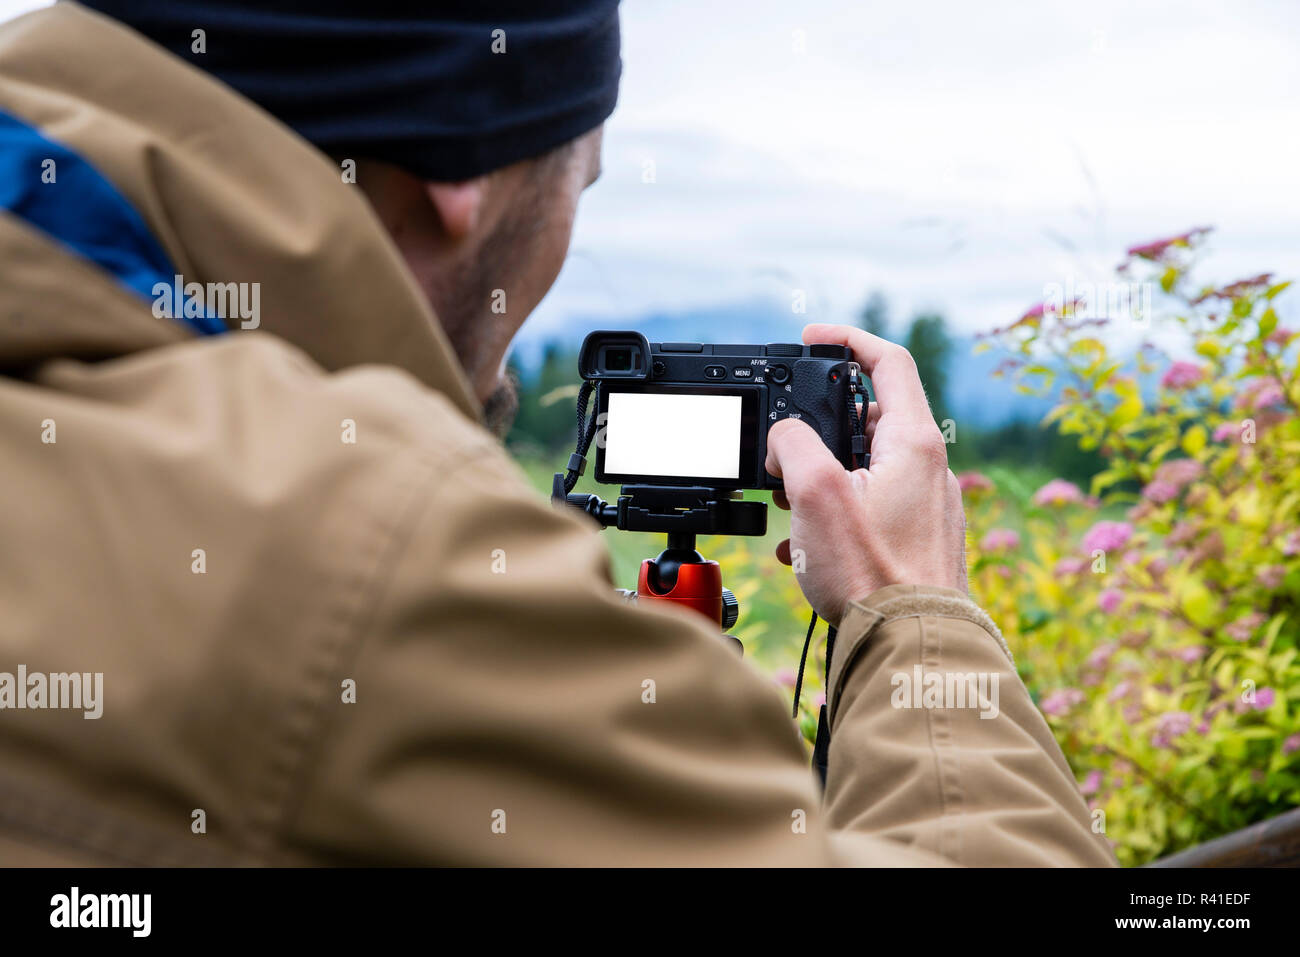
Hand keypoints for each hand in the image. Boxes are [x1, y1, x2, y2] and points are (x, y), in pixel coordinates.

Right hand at [765, 323, 967, 624]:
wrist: (912, 645)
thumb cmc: (872, 573)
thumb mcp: (815, 493)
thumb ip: (793, 444)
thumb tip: (785, 437)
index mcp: (913, 442)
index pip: (888, 361)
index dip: (848, 339)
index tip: (813, 337)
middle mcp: (931, 469)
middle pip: (869, 421)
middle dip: (818, 433)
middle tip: (785, 455)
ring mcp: (929, 507)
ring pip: (866, 470)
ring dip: (822, 482)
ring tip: (792, 511)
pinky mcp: (921, 542)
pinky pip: (873, 511)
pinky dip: (837, 517)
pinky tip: (807, 550)